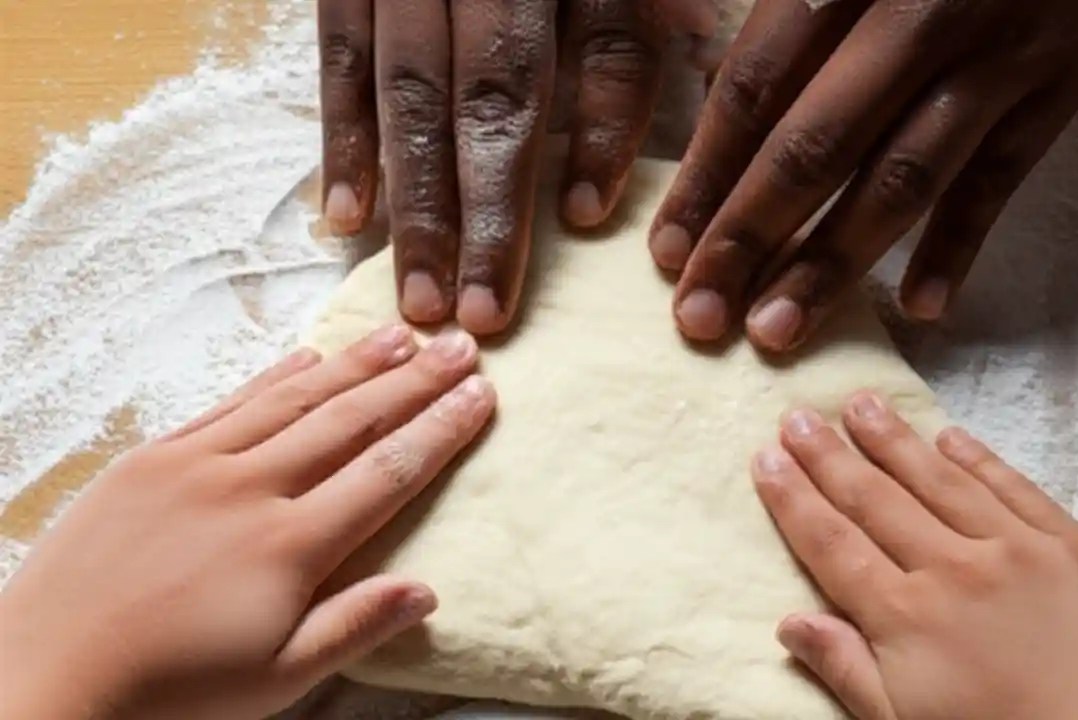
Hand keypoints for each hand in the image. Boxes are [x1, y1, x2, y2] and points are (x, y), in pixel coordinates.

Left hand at [0, 327, 494, 719]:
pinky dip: (274, 377)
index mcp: (288, 547)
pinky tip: (308, 357)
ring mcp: (194, 465)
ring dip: (353, 366)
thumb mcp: (276, 681)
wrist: (41, 680)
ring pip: (292, 400)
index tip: (481, 396)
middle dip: (413, 381)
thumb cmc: (169, 694)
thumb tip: (429, 588)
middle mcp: (248, 490)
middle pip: (349, 422)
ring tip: (401, 335)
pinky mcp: (150, 459)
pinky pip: (226, 403)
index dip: (440, 430)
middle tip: (459, 346)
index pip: (386, 473)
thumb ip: (355, 628)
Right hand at [319, 0, 715, 334]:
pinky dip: (342, 140)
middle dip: (488, 209)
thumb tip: (708, 66)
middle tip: (480, 312)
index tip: (586, 218)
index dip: (602, 129)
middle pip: (498, 88)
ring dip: (414, 201)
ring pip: (412, 92)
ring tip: (416, 294)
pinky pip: (338, 58)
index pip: (607, 40)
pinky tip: (346, 219)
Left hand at [654, 0, 1077, 351]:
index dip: (707, 175)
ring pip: (902, 179)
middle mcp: (919, 15)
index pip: (756, 87)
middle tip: (701, 318)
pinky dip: (959, 247)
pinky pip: (1001, 179)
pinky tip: (919, 309)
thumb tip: (714, 92)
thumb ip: (787, 7)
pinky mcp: (1061, 84)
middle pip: (816, 147)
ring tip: (776, 332)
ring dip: (833, 264)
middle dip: (749, 240)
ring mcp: (998, 55)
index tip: (668, 252)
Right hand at [752, 394, 1077, 719]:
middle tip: (798, 415)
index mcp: (907, 618)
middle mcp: (953, 569)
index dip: (794, 499)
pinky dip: (978, 459)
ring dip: (894, 439)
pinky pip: (1014, 488)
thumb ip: (848, 671)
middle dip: (830, 456)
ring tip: (859, 403)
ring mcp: (1015, 549)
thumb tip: (790, 622)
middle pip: (876, 500)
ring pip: (939, 481)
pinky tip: (950, 435)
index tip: (766, 458)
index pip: (833, 544)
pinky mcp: (1072, 544)